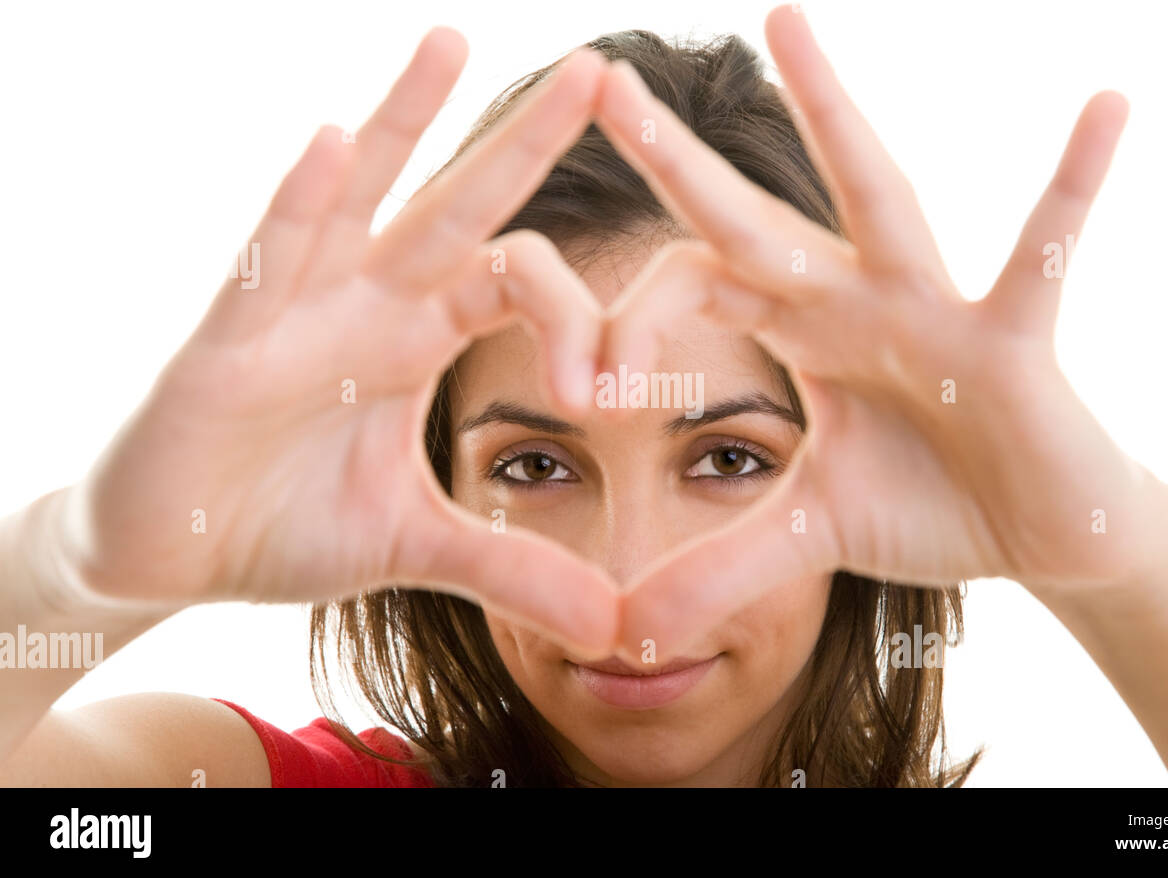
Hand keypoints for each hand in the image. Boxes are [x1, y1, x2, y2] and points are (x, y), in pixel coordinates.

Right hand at [54, 30, 618, 654]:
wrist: (169, 556)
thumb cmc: (282, 523)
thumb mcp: (418, 544)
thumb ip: (512, 567)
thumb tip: (612, 625)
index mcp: (416, 338)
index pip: (515, 283)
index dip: (578, 321)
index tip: (615, 394)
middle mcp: (366, 303)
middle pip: (459, 209)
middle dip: (526, 142)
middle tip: (600, 70)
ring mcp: (296, 311)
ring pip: (359, 201)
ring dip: (406, 122)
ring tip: (458, 42)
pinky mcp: (227, 344)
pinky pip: (266, 266)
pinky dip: (297, 211)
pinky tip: (330, 146)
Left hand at [594, 5, 1167, 655]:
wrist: (1040, 534)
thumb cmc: (928, 506)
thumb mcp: (808, 534)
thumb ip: (720, 568)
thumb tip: (625, 632)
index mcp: (798, 329)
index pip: (694, 292)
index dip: (630, 330)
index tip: (583, 392)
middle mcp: (852, 299)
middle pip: (752, 219)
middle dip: (678, 160)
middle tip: (604, 80)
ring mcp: (930, 309)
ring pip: (872, 198)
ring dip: (830, 113)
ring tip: (782, 22)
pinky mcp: (1010, 340)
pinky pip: (1040, 256)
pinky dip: (1072, 189)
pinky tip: (1108, 106)